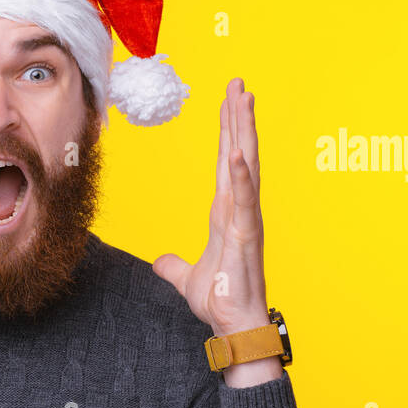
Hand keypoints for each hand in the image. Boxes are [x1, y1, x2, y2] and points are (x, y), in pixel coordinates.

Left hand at [153, 78, 280, 383]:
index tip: (229, 100)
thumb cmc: (220, 299)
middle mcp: (238, 209)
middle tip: (239, 82)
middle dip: (238, 117)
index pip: (225, 162)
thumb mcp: (186, 278)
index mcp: (225, 212)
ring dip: (245, 132)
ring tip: (245, 99)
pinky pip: (244, 200)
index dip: (227, 131)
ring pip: (247, 166)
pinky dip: (243, 176)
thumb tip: (161, 262)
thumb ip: (174, 266)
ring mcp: (245, 220)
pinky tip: (241, 151)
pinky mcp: (246, 236)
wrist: (233, 325)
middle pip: (239, 153)